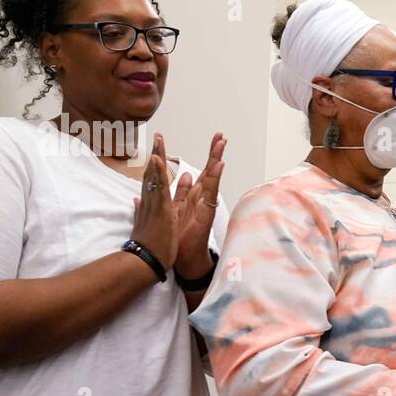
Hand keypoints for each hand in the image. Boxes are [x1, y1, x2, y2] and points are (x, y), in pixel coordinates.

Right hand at [129, 135, 180, 269]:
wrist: (144, 260)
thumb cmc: (148, 246)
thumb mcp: (145, 224)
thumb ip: (140, 210)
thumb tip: (135, 200)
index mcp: (150, 204)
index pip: (152, 180)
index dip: (154, 164)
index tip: (156, 150)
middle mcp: (150, 200)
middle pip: (152, 172)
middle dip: (156, 153)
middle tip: (158, 135)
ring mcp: (154, 203)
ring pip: (155, 176)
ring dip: (157, 156)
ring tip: (158, 138)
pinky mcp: (160, 209)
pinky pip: (160, 187)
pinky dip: (158, 173)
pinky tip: (157, 159)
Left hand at [171, 132, 225, 277]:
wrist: (183, 259)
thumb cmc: (179, 239)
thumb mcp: (174, 212)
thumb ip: (177, 194)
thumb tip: (180, 177)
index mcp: (192, 197)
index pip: (201, 172)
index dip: (206, 157)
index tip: (212, 140)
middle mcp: (201, 199)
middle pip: (209, 171)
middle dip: (214, 153)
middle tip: (220, 136)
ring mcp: (206, 205)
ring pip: (212, 178)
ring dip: (217, 160)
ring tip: (222, 144)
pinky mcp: (207, 212)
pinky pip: (211, 192)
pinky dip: (215, 178)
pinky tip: (219, 165)